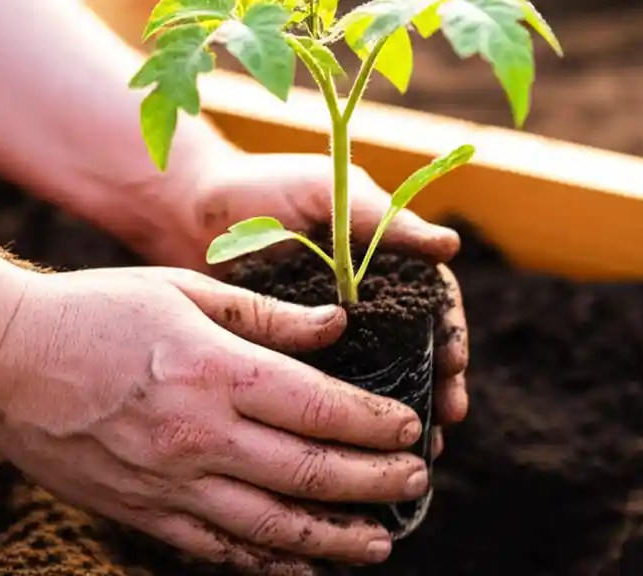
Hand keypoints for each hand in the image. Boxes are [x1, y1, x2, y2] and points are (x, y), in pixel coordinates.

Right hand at [0, 267, 430, 571]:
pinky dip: (267, 565)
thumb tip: (339, 327)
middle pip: (310, 475)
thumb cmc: (95, 312)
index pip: (320, 409)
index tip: (410, 430)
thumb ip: (268, 316)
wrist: (1, 363)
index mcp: (216, 372)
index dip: (375, 426)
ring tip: (379, 542)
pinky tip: (304, 566)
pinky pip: (219, 550)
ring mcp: (172, 485)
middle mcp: (201, 437)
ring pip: (272, 529)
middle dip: (374, 484)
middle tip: (415, 484)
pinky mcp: (145, 513)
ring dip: (335, 540)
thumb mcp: (185, 291)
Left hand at [140, 148, 470, 437]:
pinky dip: (350, 424)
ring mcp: (330, 336)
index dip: (451, 333)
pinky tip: (362, 453)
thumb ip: (383, 220)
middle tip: (447, 418)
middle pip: (420, 350)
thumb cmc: (264, 188)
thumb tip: (450, 247)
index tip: (454, 365)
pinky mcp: (292, 360)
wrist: (188, 211)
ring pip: (382, 380)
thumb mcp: (328, 193)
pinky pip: (329, 396)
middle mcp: (366, 304)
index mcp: (386, 262)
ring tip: (422, 448)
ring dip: (405, 412)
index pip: (435, 302)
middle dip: (439, 385)